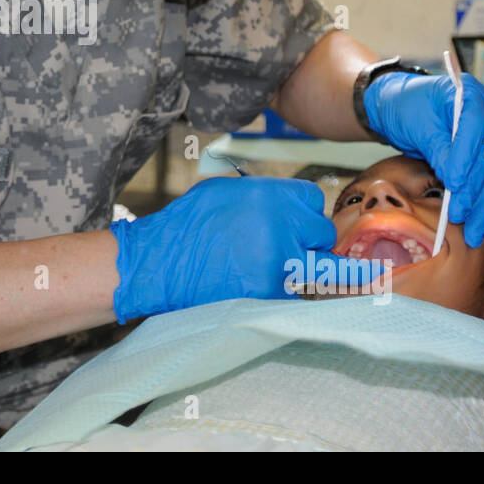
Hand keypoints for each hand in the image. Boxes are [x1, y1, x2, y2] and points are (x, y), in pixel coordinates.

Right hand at [109, 177, 379, 324]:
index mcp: (269, 195)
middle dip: (310, 239)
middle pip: (323, 232)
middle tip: (291, 246)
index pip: (313, 199)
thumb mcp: (227, 191)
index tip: (299, 220)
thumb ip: (266, 196)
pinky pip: (297, 290)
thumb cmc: (189, 224)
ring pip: (319, 266)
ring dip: (305, 267)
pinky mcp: (273, 292)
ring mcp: (280, 261)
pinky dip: (286, 289)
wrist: (161, 263)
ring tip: (281, 269)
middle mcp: (281, 226)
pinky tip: (261, 284)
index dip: (306, 210)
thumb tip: (292, 206)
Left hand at [363, 71, 483, 247]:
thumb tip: (455, 180)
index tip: (454, 183)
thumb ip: (438, 148)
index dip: (466, 157)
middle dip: (475, 189)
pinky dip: (480, 203)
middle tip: (460, 215)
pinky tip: (478, 225)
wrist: (400, 105)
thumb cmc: (405, 106)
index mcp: (471, 95)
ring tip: (473, 231)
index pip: (475, 128)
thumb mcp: (417, 124)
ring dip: (482, 204)